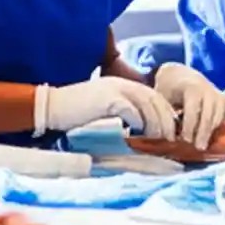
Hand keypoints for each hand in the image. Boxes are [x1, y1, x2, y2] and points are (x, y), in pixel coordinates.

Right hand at [44, 77, 175, 138]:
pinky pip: (131, 110)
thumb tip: (141, 131)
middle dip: (166, 120)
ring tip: (161, 140)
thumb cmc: (75, 113)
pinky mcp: (108, 99)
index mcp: (122, 85)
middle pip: (155, 99)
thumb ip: (122, 114)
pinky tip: (141, 135)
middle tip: (172, 139)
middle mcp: (121, 84)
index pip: (153, 96)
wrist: (52, 107)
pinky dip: (139, 123)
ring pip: (147, 105)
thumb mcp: (103, 109)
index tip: (171, 131)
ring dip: (157, 124)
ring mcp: (115, 89)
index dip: (165, 113)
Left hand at [153, 62, 224, 148]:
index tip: (185, 140)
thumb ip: (167, 114)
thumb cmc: (169, 89)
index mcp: (191, 88)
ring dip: (214, 131)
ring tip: (205, 143)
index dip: (190, 126)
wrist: (180, 75)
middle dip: (203, 133)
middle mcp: (208, 90)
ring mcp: (219, 94)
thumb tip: (170, 135)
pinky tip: (222, 132)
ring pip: (221, 116)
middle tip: (198, 147)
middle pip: (209, 115)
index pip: (193, 110)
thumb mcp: (162, 97)